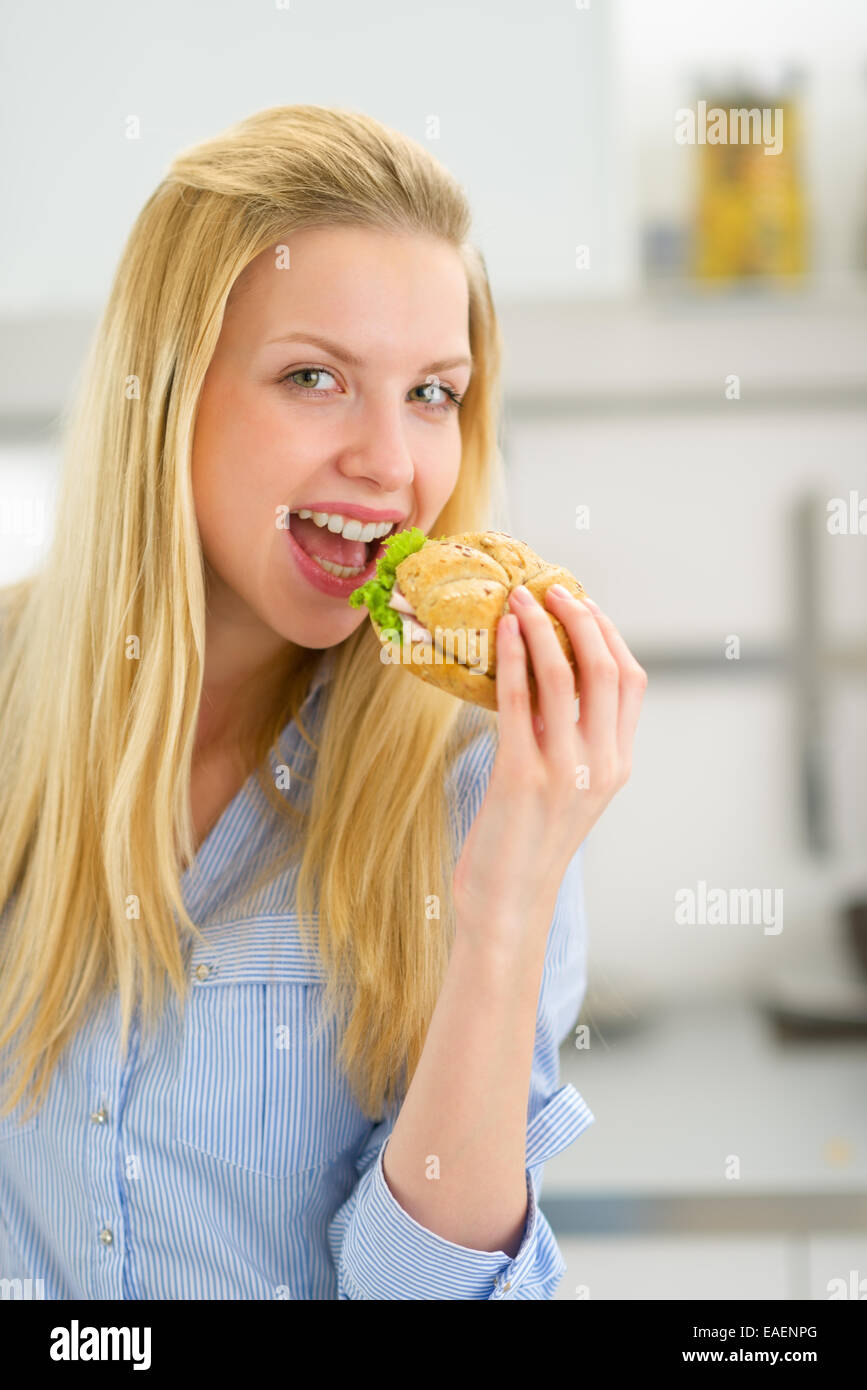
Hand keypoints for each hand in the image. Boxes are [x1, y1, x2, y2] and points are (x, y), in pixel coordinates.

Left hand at [452, 584, 647, 949]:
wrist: (506, 904)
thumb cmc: (523, 845)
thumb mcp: (562, 788)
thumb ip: (565, 739)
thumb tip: (542, 678)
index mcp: (618, 765)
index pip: (632, 682)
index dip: (609, 634)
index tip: (581, 604)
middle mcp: (601, 764)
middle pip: (606, 668)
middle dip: (580, 617)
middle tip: (551, 587)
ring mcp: (565, 771)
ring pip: (564, 675)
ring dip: (540, 627)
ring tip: (518, 598)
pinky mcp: (522, 776)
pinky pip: (519, 700)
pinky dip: (511, 658)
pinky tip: (500, 634)